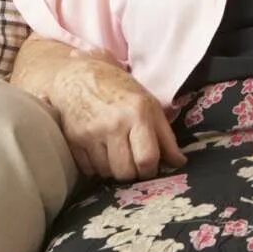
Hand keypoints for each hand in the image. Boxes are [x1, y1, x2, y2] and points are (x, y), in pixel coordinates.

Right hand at [47, 55, 186, 181]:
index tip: (152, 168)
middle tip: (135, 164)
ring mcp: (90, 134)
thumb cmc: (120, 90)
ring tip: (118, 154)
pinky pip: (88, 169)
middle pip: (126, 171)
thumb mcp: (150, 105)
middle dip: (134, 174)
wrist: (79, 77)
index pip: (147, 158)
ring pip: (107, 173)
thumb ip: (166, 136)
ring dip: (115, 170)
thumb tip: (179, 162)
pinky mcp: (73, 140)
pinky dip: (97, 167)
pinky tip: (101, 152)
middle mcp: (113, 125)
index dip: (152, 170)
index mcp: (138, 114)